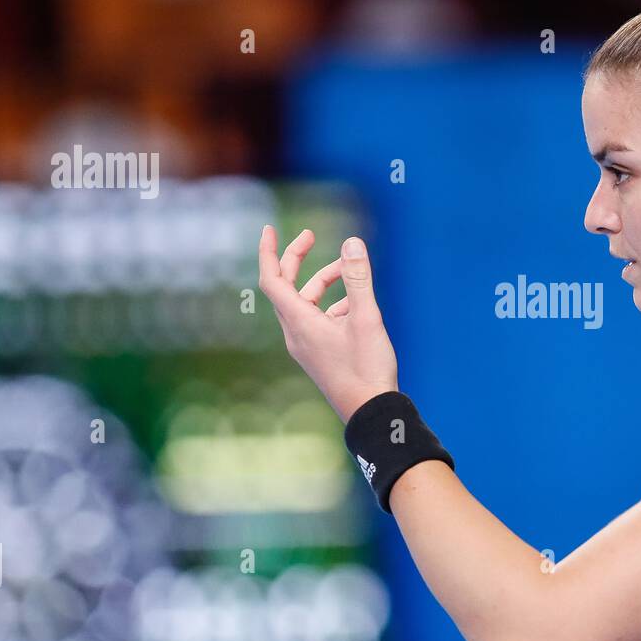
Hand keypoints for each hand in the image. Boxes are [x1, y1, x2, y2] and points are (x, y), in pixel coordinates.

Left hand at [258, 226, 398, 422]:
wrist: (371, 412)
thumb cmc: (367, 368)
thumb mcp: (367, 318)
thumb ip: (358, 279)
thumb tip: (352, 242)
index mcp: (300, 322)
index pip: (271, 279)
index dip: (269, 251)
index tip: (270, 228)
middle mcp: (296, 333)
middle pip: (286, 287)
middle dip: (297, 259)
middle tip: (311, 236)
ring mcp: (306, 346)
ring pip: (305, 303)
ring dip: (323, 282)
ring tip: (350, 272)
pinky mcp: (318, 355)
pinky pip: (317, 319)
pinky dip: (332, 304)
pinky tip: (357, 306)